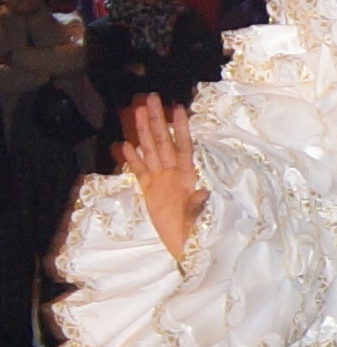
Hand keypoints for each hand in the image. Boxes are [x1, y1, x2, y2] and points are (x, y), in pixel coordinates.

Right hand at [116, 95, 207, 263]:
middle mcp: (174, 174)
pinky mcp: (149, 192)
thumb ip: (199, 205)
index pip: (184, 147)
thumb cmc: (198, 233)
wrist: (186, 248)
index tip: (178, 108)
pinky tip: (125, 145)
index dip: (181, 128)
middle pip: (163, 142)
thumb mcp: (201, 219)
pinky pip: (139, 172)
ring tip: (137, 111)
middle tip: (151, 98)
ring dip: (143, 132)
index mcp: (188, 176)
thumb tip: (201, 192)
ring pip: (150, 151)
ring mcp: (160, 181)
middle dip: (157, 120)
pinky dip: (133, 159)